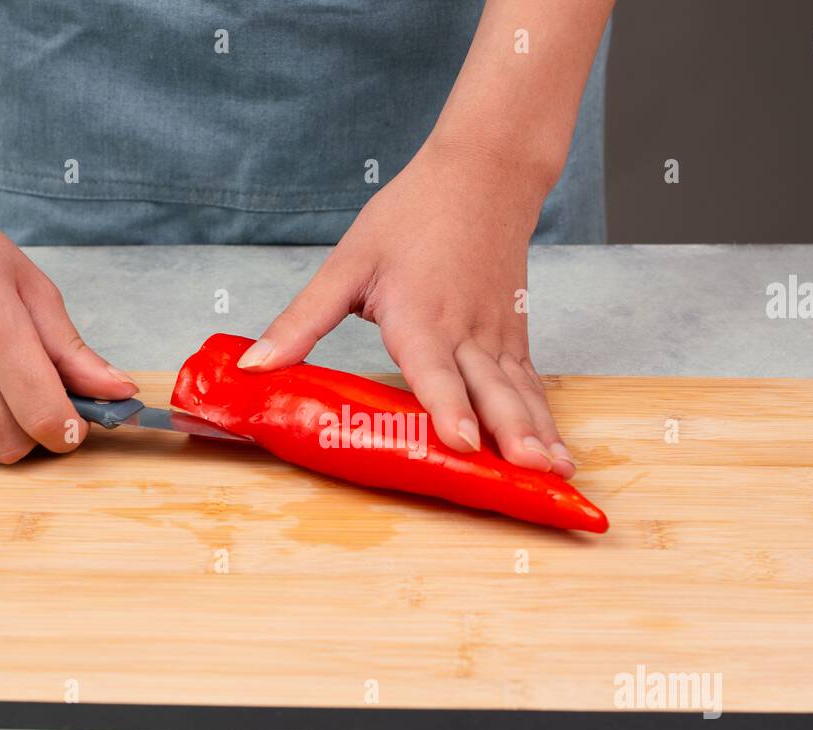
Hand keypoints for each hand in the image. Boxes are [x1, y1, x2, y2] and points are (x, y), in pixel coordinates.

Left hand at [238, 141, 574, 476]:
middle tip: (528, 470)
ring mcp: (497, 335)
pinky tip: (559, 454)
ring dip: (538, 434)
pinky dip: (547, 419)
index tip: (461, 441)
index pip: (435, 369)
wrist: (484, 173)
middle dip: (511, 434)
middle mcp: (466, 330)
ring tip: (557, 472)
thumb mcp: (348, 264)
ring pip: (520, 393)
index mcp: (420, 315)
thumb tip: (254, 367)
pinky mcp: (515, 336)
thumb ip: (302, 321)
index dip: (448, 406)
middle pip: (492, 390)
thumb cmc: (411, 216)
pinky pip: (532, 385)